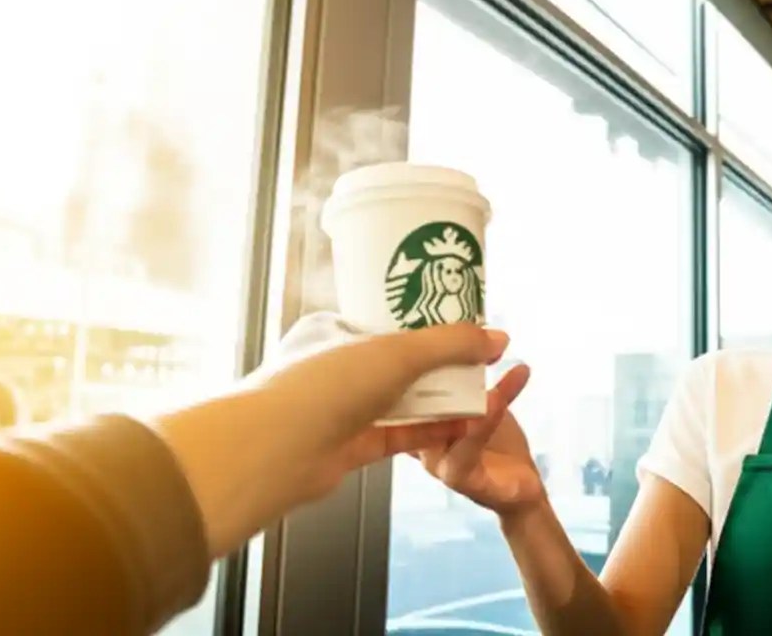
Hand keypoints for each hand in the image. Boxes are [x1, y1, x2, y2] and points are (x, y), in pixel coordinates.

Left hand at [155, 312, 525, 554]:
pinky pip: (401, 434)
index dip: (426, 319)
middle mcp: (333, 367)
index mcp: (331, 330)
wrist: (275, 453)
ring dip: (439, 397)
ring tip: (481, 388)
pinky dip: (431, 430)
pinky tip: (464, 425)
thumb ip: (450, 345)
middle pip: (399, 361)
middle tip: (478, 356)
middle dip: (439, 362)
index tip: (461, 320)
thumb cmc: (318, 389)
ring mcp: (341, 409)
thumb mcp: (396, 353)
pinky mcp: (351, 446)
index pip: (385, 318)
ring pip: (402, 399)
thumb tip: (496, 337)